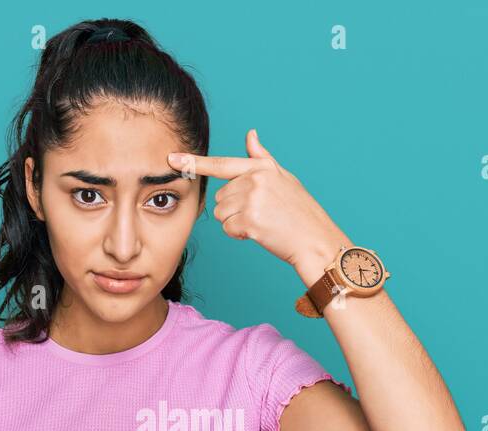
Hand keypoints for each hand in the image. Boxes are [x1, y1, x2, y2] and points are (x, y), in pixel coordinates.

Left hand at [168, 129, 347, 272]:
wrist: (316, 240)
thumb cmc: (301, 213)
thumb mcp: (284, 178)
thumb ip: (262, 158)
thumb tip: (250, 133)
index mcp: (262, 168)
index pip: (221, 163)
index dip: (194, 162)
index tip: (171, 159)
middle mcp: (255, 180)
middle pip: (220, 197)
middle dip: (234, 209)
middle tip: (261, 215)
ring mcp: (252, 199)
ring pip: (221, 214)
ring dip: (235, 223)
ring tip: (262, 224)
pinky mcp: (250, 220)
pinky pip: (228, 229)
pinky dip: (240, 235)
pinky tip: (260, 234)